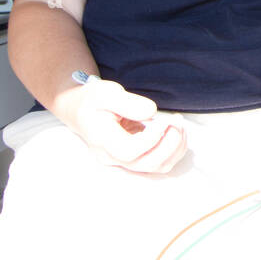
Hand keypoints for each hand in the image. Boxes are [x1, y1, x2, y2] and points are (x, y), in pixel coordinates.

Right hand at [55, 76, 188, 173]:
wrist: (81, 111)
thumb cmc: (92, 100)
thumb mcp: (106, 93)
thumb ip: (127, 102)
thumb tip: (150, 112)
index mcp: (102, 140)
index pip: (129, 151)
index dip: (151, 139)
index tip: (162, 120)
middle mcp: (112, 156)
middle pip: (146, 163)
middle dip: (169, 143)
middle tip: (176, 121)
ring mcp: (123, 160)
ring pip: (156, 166)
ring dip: (175, 147)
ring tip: (179, 124)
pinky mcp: (135, 159)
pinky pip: (159, 163)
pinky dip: (175, 150)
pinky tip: (177, 132)